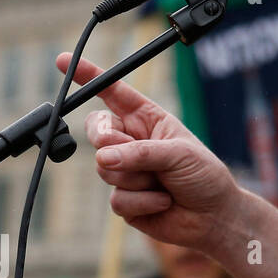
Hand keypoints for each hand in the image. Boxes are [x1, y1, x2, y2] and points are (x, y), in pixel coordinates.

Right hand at [57, 53, 241, 253]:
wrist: (213, 216)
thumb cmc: (204, 175)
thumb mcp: (179, 153)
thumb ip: (142, 152)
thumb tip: (104, 158)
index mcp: (147, 119)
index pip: (113, 92)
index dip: (90, 76)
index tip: (64, 60)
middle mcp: (131, 142)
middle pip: (97, 132)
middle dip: (110, 142)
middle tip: (133, 153)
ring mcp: (125, 170)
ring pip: (106, 169)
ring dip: (139, 178)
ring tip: (165, 182)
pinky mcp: (124, 200)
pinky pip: (117, 199)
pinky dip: (143, 202)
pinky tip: (164, 202)